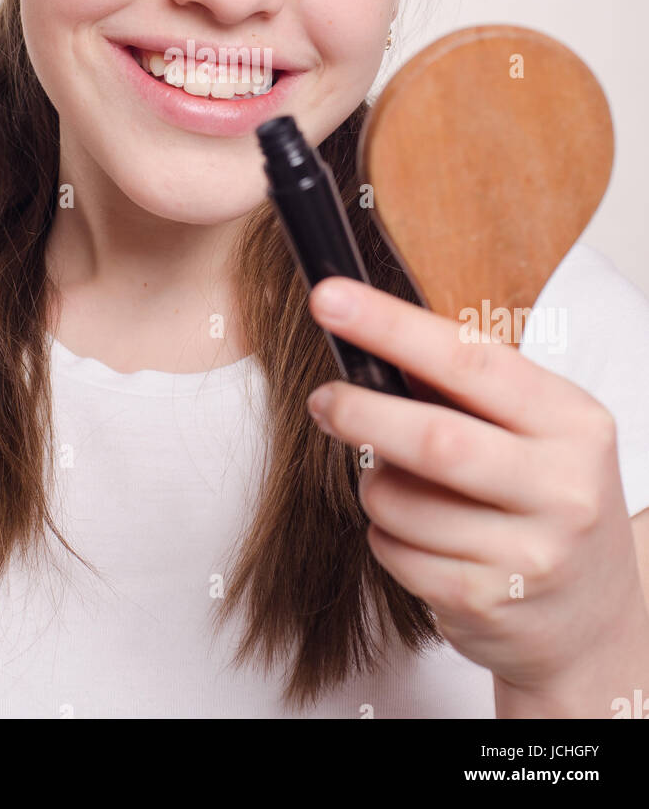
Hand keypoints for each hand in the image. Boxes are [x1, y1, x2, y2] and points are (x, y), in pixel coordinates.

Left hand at [306, 275, 646, 693]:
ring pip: (400, 502)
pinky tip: (416, 536)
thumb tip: (371, 337)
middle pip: (433, 438)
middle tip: (322, 399)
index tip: (330, 300)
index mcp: (572, 422)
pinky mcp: (489, 603)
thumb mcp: (536, 430)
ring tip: (396, 485)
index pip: (471, 360)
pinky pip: (396, 554)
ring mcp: (529, 552)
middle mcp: (562, 487)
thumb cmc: (546, 498)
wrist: (593, 617)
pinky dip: (384, 535)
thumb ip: (465, 389)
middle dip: (362, 413)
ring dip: (374, 485)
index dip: (391, 326)